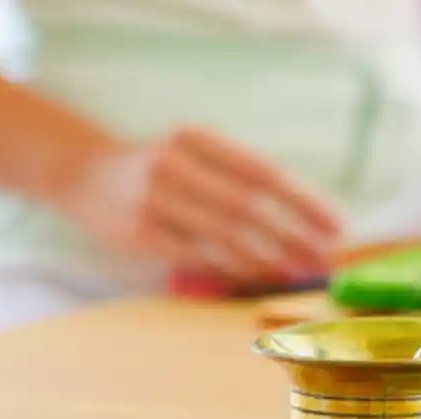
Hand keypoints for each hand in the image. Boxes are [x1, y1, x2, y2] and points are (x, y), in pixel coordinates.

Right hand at [57, 126, 341, 285]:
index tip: (336, 226)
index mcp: (199, 138)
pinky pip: (194, 254)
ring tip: (297, 273)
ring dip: (267, 258)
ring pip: (223, 233)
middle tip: (323, 259)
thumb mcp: (196, 156)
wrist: (83, 173)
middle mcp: (176, 162)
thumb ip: (238, 178)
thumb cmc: (158, 170)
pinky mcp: (138, 231)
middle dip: (293, 236)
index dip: (304, 201)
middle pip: (248, 205)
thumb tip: (302, 220)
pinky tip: (255, 278)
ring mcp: (154, 197)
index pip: (264, 171)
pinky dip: (229, 268)